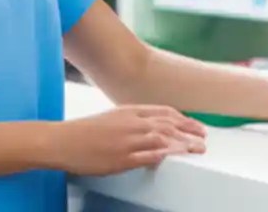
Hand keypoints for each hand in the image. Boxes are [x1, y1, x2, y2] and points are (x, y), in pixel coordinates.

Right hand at [50, 104, 207, 175]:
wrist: (63, 140)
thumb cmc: (85, 131)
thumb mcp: (113, 118)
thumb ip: (134, 121)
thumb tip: (151, 127)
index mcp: (130, 111)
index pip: (165, 112)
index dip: (184, 119)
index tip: (196, 125)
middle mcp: (132, 123)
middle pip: (169, 124)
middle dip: (190, 130)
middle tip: (204, 137)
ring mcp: (128, 140)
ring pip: (163, 139)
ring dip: (183, 144)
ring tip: (198, 149)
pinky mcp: (122, 157)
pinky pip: (148, 155)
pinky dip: (164, 155)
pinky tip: (176, 156)